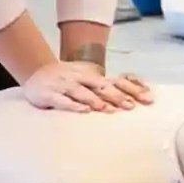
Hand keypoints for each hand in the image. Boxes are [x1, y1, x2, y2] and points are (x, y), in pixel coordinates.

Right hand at [22, 61, 151, 112]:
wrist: (36, 72)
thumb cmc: (67, 78)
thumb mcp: (86, 77)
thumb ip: (104, 86)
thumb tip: (131, 95)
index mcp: (91, 75)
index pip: (114, 81)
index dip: (131, 88)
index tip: (147, 98)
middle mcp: (80, 78)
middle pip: (101, 86)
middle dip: (117, 96)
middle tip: (131, 106)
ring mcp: (65, 85)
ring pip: (82, 92)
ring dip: (95, 100)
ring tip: (108, 108)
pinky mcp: (50, 94)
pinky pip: (63, 100)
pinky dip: (73, 105)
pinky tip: (84, 111)